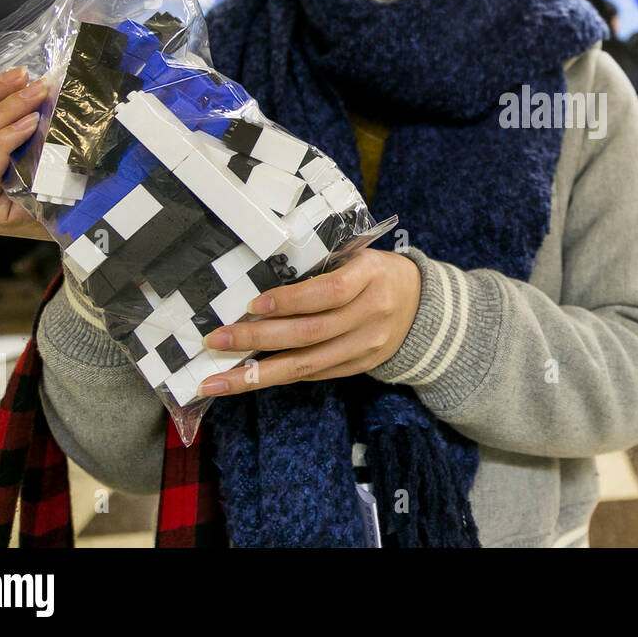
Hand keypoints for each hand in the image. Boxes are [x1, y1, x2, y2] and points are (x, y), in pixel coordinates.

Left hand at [197, 248, 421, 395]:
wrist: (420, 306)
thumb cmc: (375, 272)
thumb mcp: (357, 257)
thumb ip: (321, 268)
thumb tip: (262, 285)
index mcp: (371, 276)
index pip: (329, 291)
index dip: (290, 300)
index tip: (252, 305)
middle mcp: (371, 313)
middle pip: (310, 332)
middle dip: (258, 339)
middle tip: (217, 341)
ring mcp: (367, 345)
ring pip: (308, 364)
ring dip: (258, 373)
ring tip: (219, 379)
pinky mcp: (360, 366)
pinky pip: (314, 373)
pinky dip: (280, 375)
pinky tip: (248, 379)